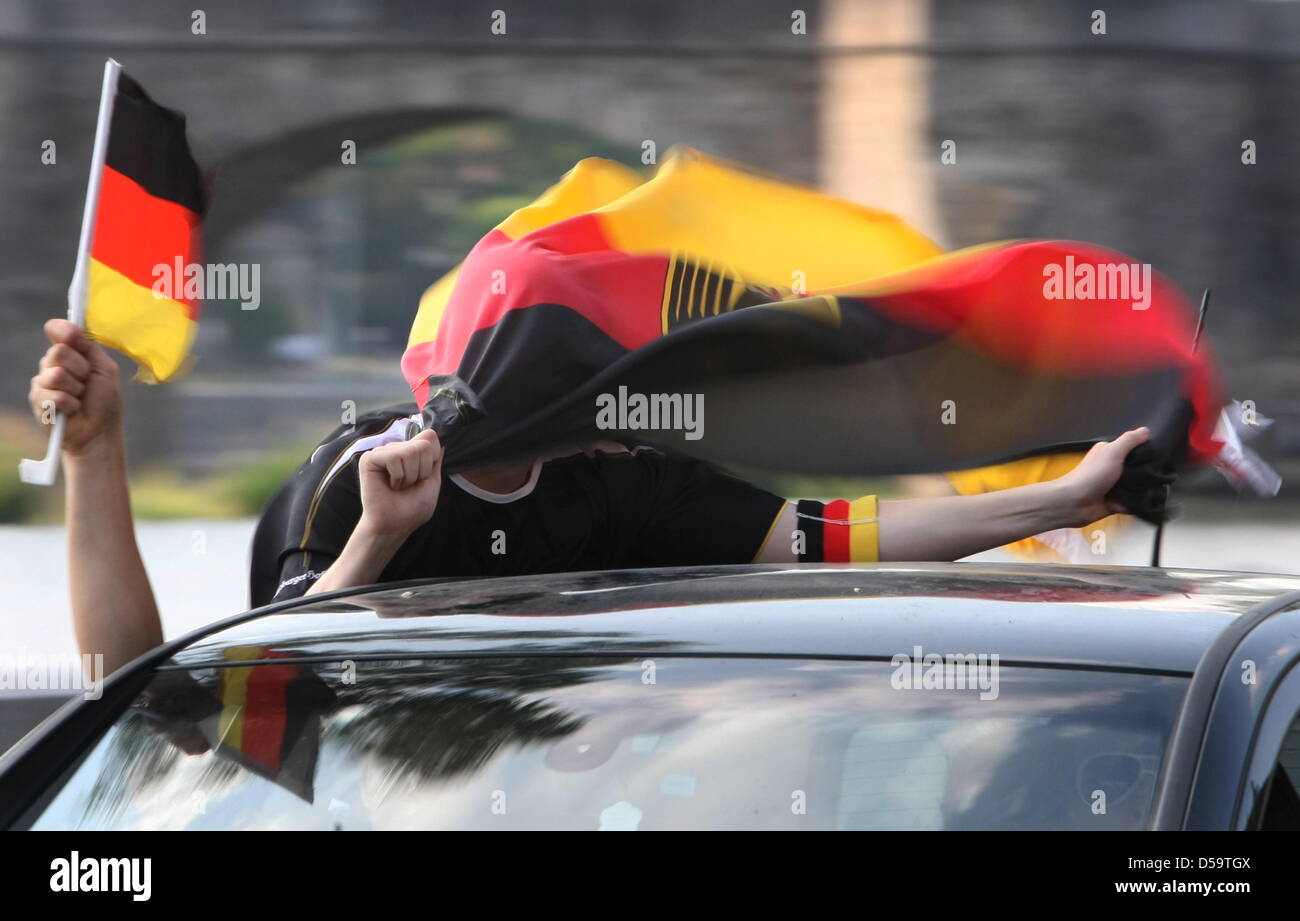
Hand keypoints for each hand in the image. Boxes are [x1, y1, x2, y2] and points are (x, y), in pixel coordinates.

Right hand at [29, 318, 122, 455]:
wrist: (100, 430)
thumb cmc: (104, 401)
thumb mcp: (105, 369)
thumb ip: (90, 348)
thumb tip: (72, 327)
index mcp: (70, 353)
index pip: (57, 331)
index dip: (63, 331)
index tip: (73, 337)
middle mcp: (52, 364)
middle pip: (58, 352)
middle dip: (81, 369)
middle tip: (88, 382)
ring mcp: (42, 382)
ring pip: (56, 374)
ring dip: (77, 389)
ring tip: (80, 397)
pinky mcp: (38, 401)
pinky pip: (54, 395)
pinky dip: (71, 404)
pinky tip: (73, 409)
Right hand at [357, 429, 442, 537]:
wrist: (395, 524)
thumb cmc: (412, 508)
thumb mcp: (432, 481)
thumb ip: (434, 459)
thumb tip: (432, 437)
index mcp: (410, 452)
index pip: (430, 437)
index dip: (432, 458)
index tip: (423, 477)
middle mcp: (396, 449)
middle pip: (423, 444)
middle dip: (422, 470)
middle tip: (409, 485)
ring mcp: (382, 452)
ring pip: (409, 451)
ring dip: (409, 476)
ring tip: (399, 486)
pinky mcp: (369, 459)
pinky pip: (392, 457)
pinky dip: (397, 476)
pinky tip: (390, 485)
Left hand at [1055, 427, 1150, 526]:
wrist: (1074, 503)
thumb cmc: (1090, 475)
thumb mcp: (1112, 452)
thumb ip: (1129, 440)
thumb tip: (1145, 430)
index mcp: (1110, 453)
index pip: (1134, 450)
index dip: (1146, 453)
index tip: (1162, 456)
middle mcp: (1112, 468)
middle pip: (1139, 469)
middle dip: (1147, 473)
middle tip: (1160, 476)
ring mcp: (1114, 486)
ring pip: (1138, 487)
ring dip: (1144, 490)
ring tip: (1154, 490)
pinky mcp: (1116, 502)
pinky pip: (1133, 502)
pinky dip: (1138, 503)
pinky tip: (1147, 502)